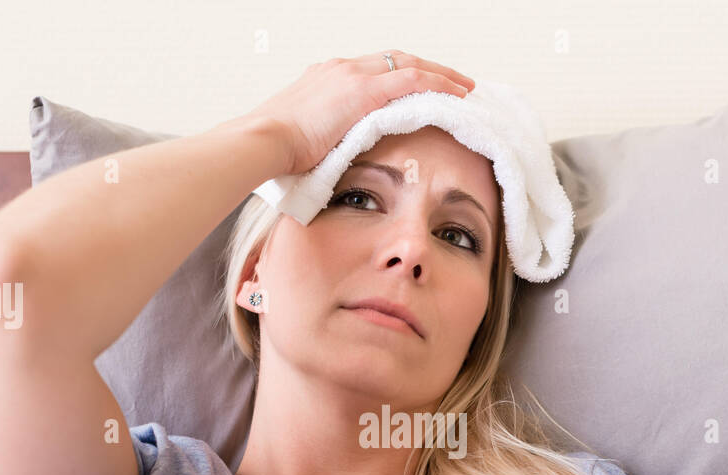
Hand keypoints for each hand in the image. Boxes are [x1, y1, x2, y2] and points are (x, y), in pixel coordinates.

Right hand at [241, 52, 475, 176]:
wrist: (263, 141)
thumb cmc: (274, 152)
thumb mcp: (303, 141)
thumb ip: (323, 141)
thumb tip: (330, 163)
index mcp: (326, 77)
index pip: (373, 69)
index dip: (400, 75)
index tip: (419, 87)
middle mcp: (341, 68)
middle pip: (395, 59)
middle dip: (427, 68)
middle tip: (453, 81)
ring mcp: (352, 75)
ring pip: (409, 63)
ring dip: (440, 74)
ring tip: (465, 87)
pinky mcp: (363, 90)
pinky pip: (411, 80)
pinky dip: (437, 84)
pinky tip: (457, 94)